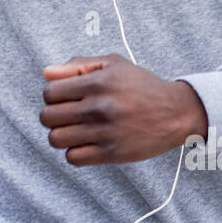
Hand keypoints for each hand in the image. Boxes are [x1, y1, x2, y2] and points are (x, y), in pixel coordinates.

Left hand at [40, 54, 207, 165]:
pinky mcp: (112, 153)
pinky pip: (73, 158)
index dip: (52, 96)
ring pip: (56, 139)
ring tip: (74, 130)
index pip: (50, 93)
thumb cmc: (141, 85)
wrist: (176, 113)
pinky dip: (74, 152)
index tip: (64, 98)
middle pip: (48, 117)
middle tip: (67, 115)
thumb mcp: (113, 65)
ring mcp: (105, 132)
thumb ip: (78, 65)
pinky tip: (86, 143)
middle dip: (53, 115)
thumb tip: (46, 73)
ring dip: (61, 135)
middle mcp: (100, 107)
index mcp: (98, 83)